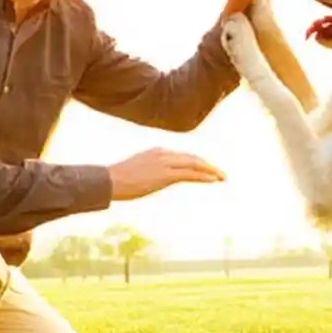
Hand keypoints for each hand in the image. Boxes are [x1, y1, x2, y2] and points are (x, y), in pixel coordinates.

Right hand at [107, 148, 225, 200]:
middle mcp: (163, 154)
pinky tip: (213, 180)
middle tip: (220, 174)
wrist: (109, 181)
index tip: (207, 169)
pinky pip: (189, 174)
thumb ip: (147, 173)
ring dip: (210, 171)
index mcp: (157, 151)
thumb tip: (147, 180)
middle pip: (192, 158)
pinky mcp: (165, 175)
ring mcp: (165, 163)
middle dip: (208, 165)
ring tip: (222, 178)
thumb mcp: (135, 172)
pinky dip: (203, 176)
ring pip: (194, 164)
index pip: (182, 156)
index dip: (197, 162)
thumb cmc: (116, 180)